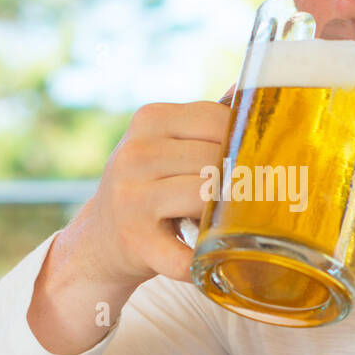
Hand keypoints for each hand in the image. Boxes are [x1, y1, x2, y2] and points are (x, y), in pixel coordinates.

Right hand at [87, 91, 233, 288]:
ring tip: (216, 220)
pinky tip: (204, 258)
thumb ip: (206, 122)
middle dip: (233, 181)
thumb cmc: (150, 185)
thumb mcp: (166, 143)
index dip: (241, 145)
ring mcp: (132, 198)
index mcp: (150, 120)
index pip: (219, 121)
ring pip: (207, 198)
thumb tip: (253, 92)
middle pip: (216, 161)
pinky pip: (185, 255)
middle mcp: (136, 154)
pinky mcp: (135, 241)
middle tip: (234, 198)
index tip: (245, 164)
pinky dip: (200, 262)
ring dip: (221, 216)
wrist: (101, 237)